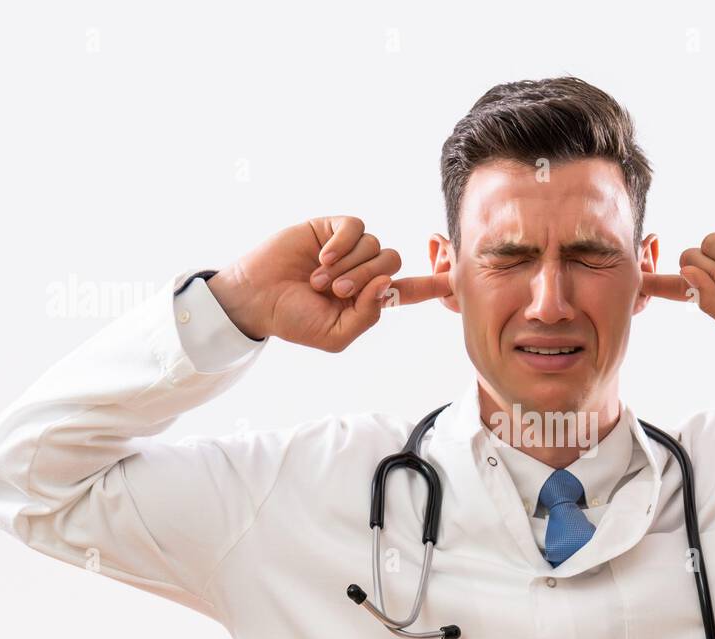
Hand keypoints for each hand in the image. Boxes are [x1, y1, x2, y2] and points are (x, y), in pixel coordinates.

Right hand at [207, 216, 450, 352]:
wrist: (257, 298)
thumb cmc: (294, 320)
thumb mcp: (335, 334)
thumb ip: (367, 316)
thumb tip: (387, 284)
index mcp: (369, 297)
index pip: (409, 289)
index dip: (434, 284)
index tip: (457, 279)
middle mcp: (363, 270)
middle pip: (392, 263)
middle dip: (366, 279)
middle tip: (334, 290)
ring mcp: (348, 248)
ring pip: (374, 246)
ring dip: (349, 265)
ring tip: (319, 279)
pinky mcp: (331, 229)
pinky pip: (356, 227)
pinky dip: (342, 244)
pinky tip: (321, 256)